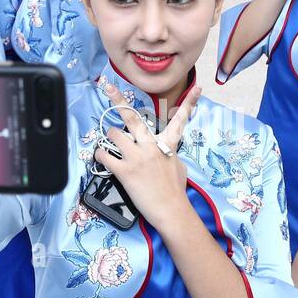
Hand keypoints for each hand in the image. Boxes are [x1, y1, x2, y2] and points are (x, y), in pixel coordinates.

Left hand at [93, 80, 199, 233]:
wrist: (171, 210)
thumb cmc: (175, 190)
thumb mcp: (178, 166)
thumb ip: (168, 153)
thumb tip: (161, 151)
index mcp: (167, 144)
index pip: (181, 119)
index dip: (190, 102)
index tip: (197, 88)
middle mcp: (151, 146)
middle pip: (132, 117)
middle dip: (117, 99)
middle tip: (107, 87)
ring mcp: (137, 157)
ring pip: (114, 134)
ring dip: (109, 136)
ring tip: (109, 143)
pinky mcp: (125, 171)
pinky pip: (105, 155)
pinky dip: (100, 154)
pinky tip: (101, 156)